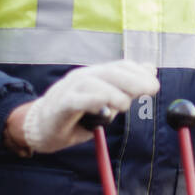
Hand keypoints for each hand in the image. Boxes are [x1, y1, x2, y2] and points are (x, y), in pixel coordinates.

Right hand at [21, 60, 159, 153]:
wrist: (39, 127)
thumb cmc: (75, 115)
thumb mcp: (105, 101)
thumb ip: (125, 87)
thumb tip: (150, 70)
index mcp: (96, 75)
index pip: (120, 66)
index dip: (139, 72)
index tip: (155, 84)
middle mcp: (84, 77)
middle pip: (111, 72)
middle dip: (134, 80)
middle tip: (152, 89)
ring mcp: (70, 89)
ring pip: (95, 83)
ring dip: (114, 93)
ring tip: (124, 106)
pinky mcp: (61, 105)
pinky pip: (77, 100)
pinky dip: (92, 101)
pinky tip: (103, 107)